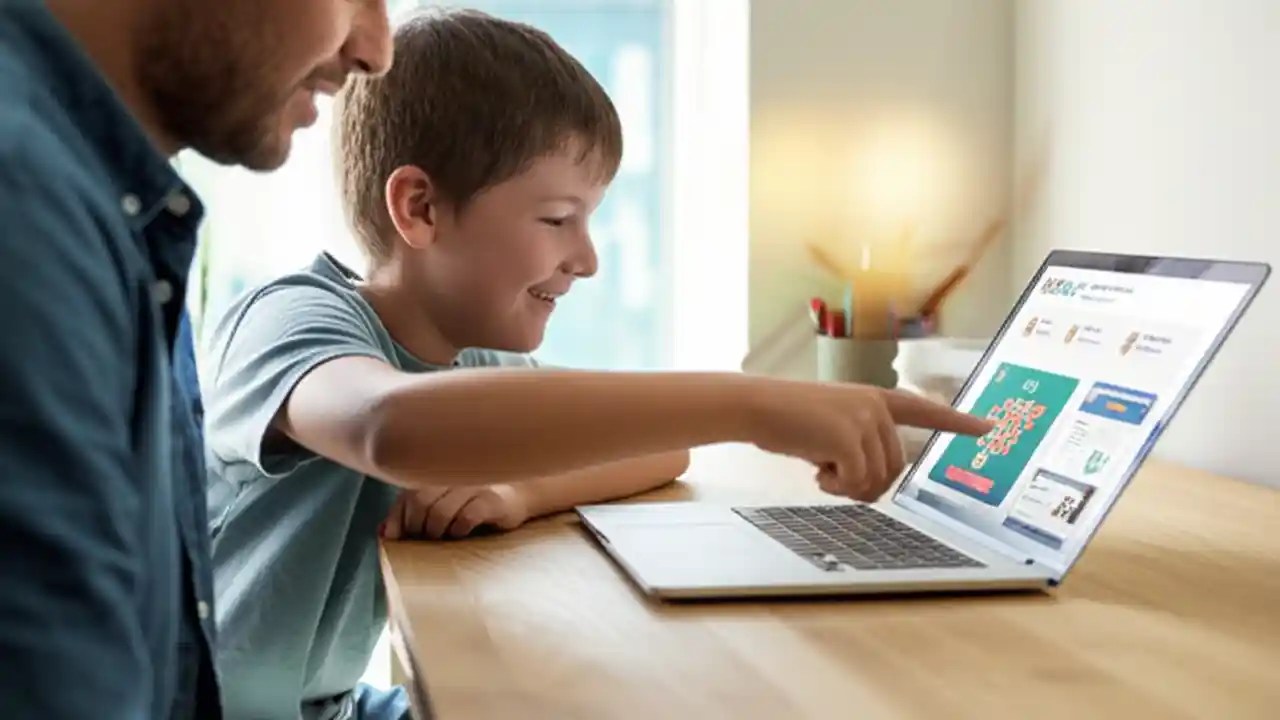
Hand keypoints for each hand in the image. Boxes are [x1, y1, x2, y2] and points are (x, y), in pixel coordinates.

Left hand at [382, 484, 530, 539]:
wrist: (522, 493)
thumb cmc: (476, 500)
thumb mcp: (443, 503)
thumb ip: (412, 512)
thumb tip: (383, 531)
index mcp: (439, 470)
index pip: (407, 492)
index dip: (398, 517)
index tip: (395, 537)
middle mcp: (455, 473)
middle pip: (420, 499)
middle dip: (415, 525)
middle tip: (421, 539)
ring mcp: (474, 485)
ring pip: (440, 509)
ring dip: (434, 530)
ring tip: (440, 537)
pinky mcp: (494, 500)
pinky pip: (467, 516)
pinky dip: (457, 529)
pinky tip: (460, 534)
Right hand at [744, 380, 993, 501]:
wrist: (757, 407)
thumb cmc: (786, 420)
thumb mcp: (831, 426)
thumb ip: (858, 442)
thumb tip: (870, 482)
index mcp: (874, 399)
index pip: (924, 409)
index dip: (957, 421)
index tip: (989, 427)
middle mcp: (876, 406)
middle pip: (895, 467)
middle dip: (867, 484)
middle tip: (833, 481)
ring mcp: (865, 420)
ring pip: (877, 479)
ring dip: (848, 487)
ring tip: (821, 470)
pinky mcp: (850, 437)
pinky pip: (857, 482)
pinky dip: (836, 488)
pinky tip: (816, 473)